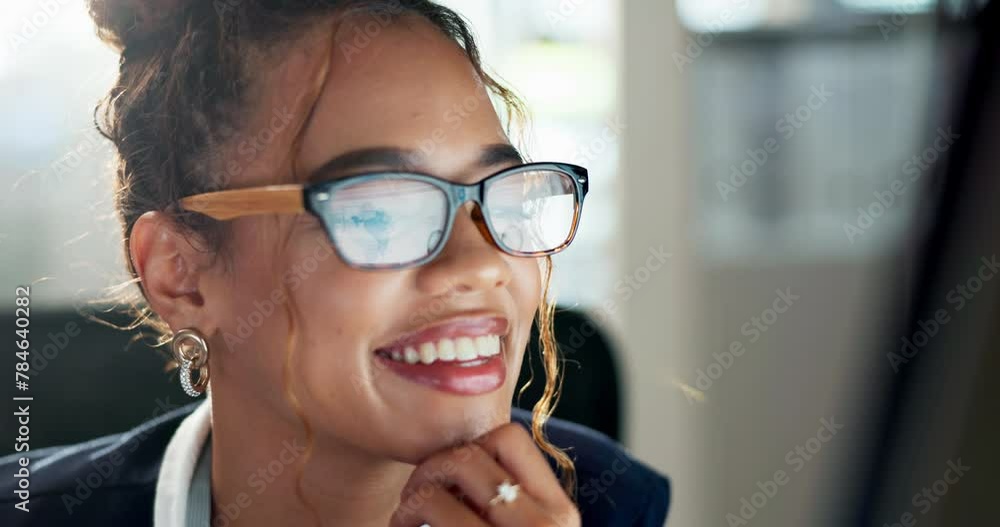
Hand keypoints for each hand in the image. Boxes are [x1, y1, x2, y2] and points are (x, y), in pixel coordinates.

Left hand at [390, 423, 580, 526]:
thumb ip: (508, 505)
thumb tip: (457, 464)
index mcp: (559, 514)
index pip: (512, 438)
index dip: (471, 447)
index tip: (452, 483)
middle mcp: (549, 524)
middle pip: (477, 449)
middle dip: (435, 464)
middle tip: (415, 494)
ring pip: (456, 468)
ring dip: (417, 489)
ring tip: (406, 516)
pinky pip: (434, 506)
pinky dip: (406, 513)